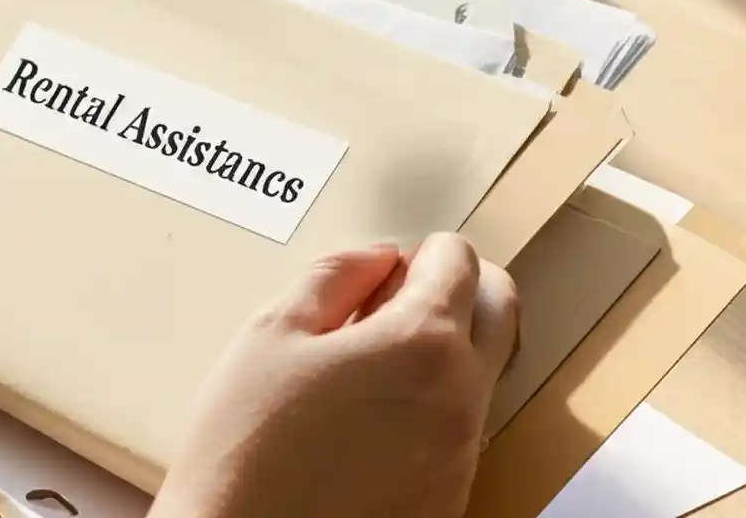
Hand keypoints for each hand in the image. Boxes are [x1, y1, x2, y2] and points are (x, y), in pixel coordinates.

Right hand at [151, 233, 518, 517]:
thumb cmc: (244, 447)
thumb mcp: (272, 334)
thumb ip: (334, 276)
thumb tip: (378, 258)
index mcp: (422, 344)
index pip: (461, 262)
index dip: (424, 252)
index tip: (392, 268)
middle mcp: (461, 397)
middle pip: (501, 309)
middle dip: (462, 287)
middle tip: (407, 296)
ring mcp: (463, 454)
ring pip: (485, 371)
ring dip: (449, 348)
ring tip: (375, 363)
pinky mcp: (452, 499)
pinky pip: (464, 430)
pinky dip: (437, 405)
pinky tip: (375, 419)